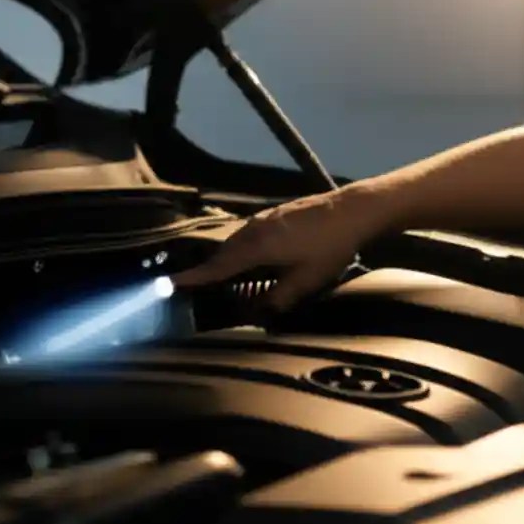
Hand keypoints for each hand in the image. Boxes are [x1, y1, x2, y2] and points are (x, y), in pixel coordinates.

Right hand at [171, 188, 386, 310]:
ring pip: (237, 242)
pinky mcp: (277, 214)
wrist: (353, 211)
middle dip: (209, 270)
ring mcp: (265, 218)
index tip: (170, 285)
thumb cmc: (329, 248)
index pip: (217, 267)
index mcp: (256, 247)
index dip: (194, 278)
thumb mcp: (306, 282)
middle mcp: (254, 229)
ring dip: (228, 259)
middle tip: (195, 286)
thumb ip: (279, 299)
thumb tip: (259, 313)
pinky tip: (253, 258)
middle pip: (223, 253)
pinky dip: (243, 249)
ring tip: (223, 277)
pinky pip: (249, 234)